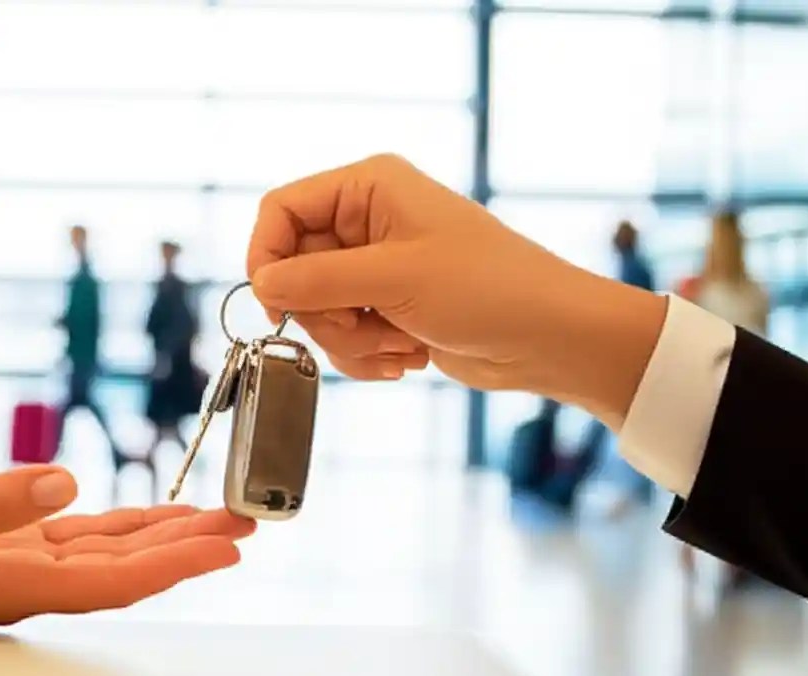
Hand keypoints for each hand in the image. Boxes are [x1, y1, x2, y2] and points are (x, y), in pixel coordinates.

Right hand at [247, 154, 666, 427]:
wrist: (549, 339)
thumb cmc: (487, 290)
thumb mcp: (393, 280)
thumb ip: (316, 281)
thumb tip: (258, 285)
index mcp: (369, 187)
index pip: (282, 209)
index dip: (267, 255)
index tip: (271, 302)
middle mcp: (367, 220)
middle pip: (295, 269)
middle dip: (326, 312)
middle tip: (365, 326)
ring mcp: (377, 266)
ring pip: (317, 310)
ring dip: (352, 339)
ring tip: (402, 343)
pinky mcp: (388, 306)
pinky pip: (344, 335)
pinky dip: (367, 354)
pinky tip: (410, 357)